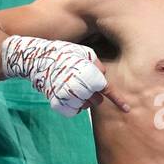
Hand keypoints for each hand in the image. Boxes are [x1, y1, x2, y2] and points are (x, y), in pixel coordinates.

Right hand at [2, 35, 129, 115]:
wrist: (37, 60)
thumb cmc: (62, 53)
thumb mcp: (83, 52)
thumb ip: (97, 64)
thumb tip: (103, 75)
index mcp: (89, 75)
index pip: (106, 89)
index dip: (117, 99)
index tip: (126, 108)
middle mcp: (80, 89)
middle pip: (97, 101)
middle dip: (95, 94)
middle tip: (84, 82)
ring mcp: (69, 98)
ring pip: (85, 106)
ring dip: (83, 99)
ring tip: (73, 85)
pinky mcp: (59, 104)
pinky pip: (73, 110)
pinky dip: (73, 105)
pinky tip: (67, 93)